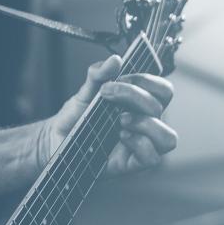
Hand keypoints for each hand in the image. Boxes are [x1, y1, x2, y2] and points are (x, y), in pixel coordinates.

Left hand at [37, 55, 176, 174]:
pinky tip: (120, 137)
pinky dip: (139, 144)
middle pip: (161, 106)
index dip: (147, 80)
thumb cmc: (74, 119)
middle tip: (107, 94)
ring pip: (168, 138)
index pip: (163, 90)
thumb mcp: (84, 93)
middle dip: (134, 95)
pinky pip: (152, 158)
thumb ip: (98, 75)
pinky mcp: (130, 164)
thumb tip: (115, 60)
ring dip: (145, 123)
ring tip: (120, 120)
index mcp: (139, 105)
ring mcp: (140, 146)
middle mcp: (144, 124)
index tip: (120, 78)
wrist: (55, 141)